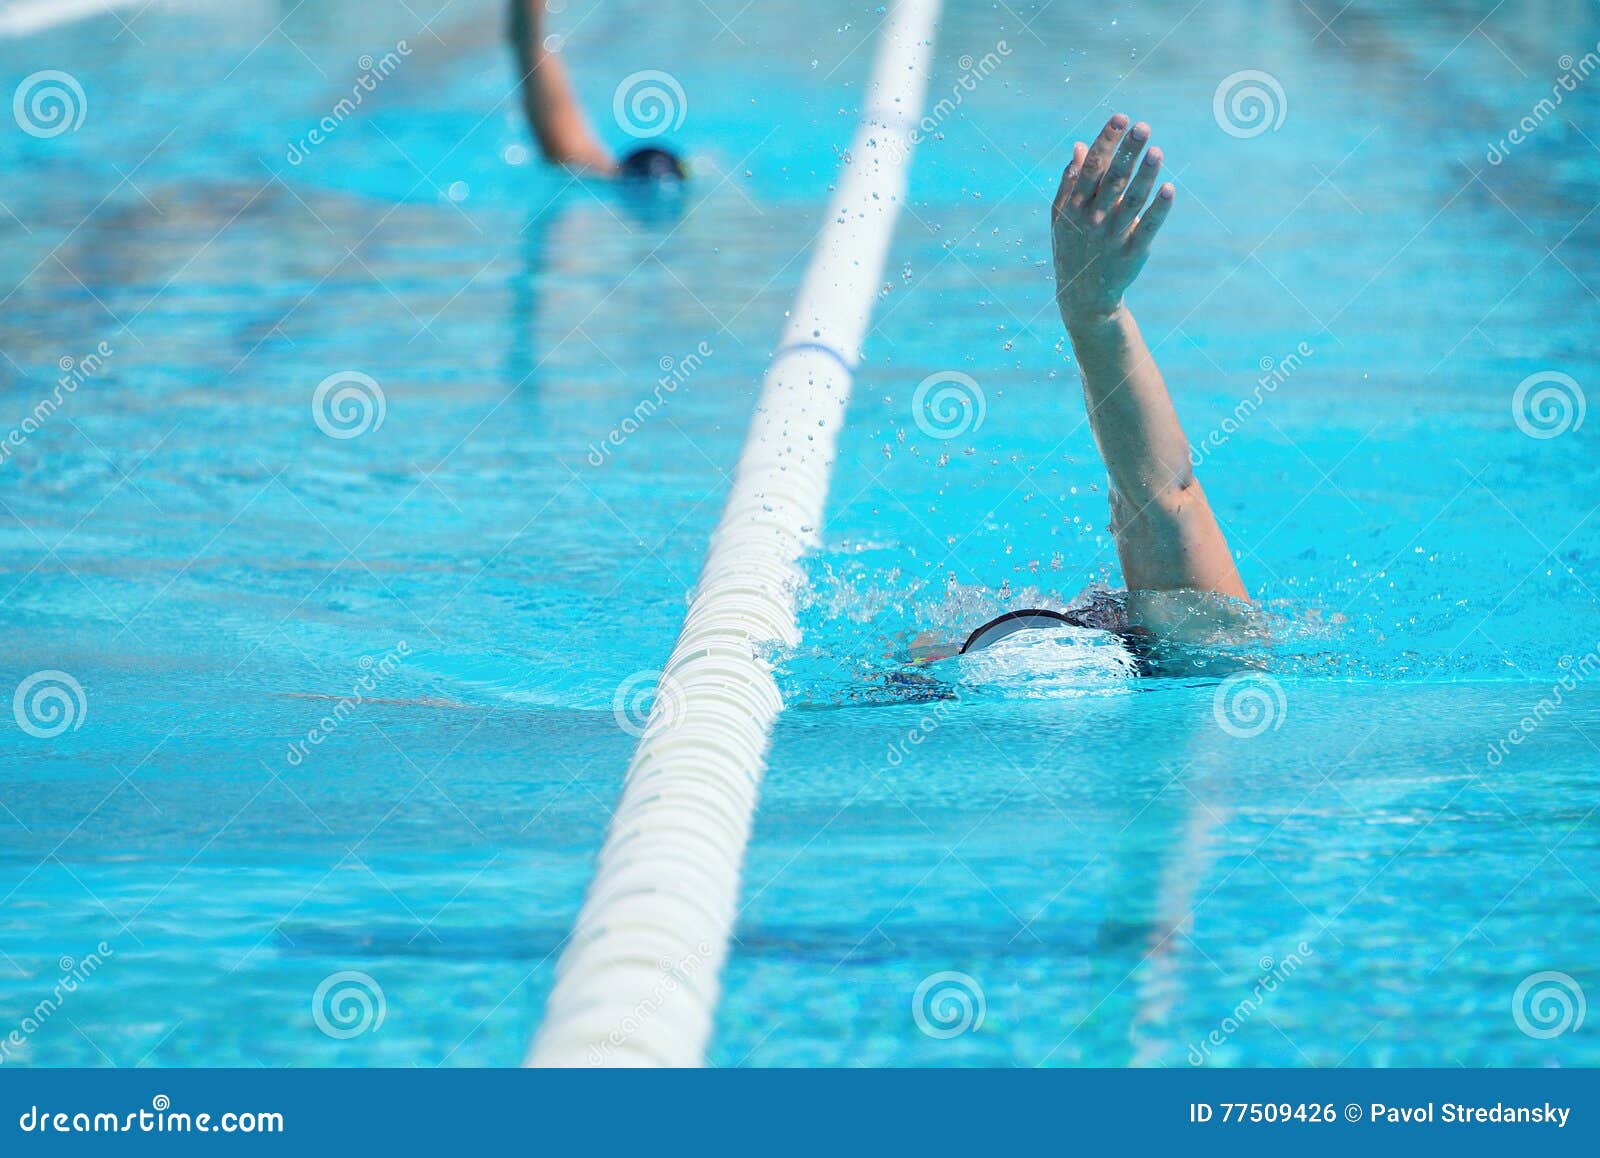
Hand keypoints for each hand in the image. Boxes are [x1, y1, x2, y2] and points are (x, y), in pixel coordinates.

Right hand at [1051, 114, 1174, 330]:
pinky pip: (1147, 228)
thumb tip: (1079, 145)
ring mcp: (1112, 238)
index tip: (1121, 118)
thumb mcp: (1061, 218)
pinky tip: (1168, 189)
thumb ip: (1070, 182)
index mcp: (1073, 208)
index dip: (1106, 141)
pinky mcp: (1132, 253)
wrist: (1083, 297)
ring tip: (1156, 151)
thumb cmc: (1072, 249)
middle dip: (1127, 152)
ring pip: (1131, 202)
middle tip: (1143, 126)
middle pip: (1112, 180)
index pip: (1091, 168)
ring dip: (1144, 176)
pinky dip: (1158, 210)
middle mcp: (1092, 221)